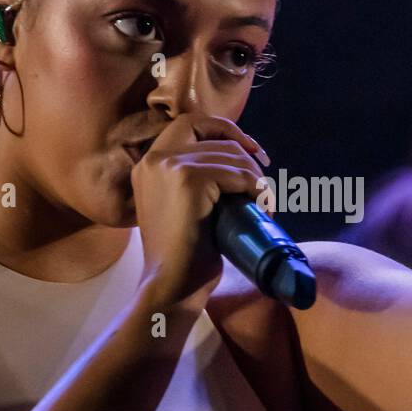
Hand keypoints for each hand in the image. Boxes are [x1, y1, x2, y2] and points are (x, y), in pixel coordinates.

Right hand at [130, 113, 269, 309]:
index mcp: (148, 164)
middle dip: (242, 146)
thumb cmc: (184, 255)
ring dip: (255, 177)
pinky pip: (236, 173)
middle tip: (263, 174)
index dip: (223, 130)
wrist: (171, 286)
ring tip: (263, 205)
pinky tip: (261, 207)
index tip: (249, 150)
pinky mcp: (187, 179)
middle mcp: (153, 158)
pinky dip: (255, 188)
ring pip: (229, 155)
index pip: (190, 123)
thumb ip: (194, 181)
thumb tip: (237, 161)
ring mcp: (168, 166)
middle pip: (210, 130)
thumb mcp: (183, 207)